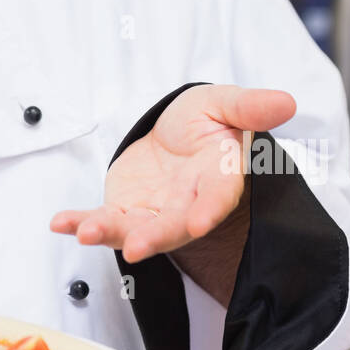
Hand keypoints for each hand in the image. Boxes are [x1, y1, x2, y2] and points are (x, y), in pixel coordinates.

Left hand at [50, 84, 295, 263]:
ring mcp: (155, 212)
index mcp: (218, 176)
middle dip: (154, 236)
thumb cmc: (205, 120)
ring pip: (135, 229)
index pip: (218, 196)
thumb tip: (287, 102)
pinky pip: (102, 220)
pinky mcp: (125, 211)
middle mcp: (188, 203)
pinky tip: (62, 223)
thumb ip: (250, 107)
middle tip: (136, 247)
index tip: (199, 223)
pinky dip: (81, 222)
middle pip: (173, 224)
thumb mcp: (225, 103)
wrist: (175, 133)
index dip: (209, 209)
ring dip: (110, 233)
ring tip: (86, 231)